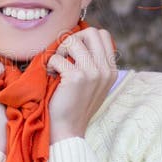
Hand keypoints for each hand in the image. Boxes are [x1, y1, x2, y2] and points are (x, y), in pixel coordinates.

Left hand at [47, 27, 116, 143]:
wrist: (68, 129)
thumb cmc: (74, 105)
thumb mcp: (92, 83)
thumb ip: (93, 63)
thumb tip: (80, 39)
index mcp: (111, 70)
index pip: (102, 35)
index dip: (84, 38)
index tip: (73, 52)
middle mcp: (105, 70)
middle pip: (91, 32)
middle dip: (73, 39)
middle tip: (64, 55)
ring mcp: (93, 73)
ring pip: (73, 40)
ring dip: (60, 50)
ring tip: (56, 65)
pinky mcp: (77, 78)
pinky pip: (58, 57)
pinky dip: (50, 64)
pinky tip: (51, 75)